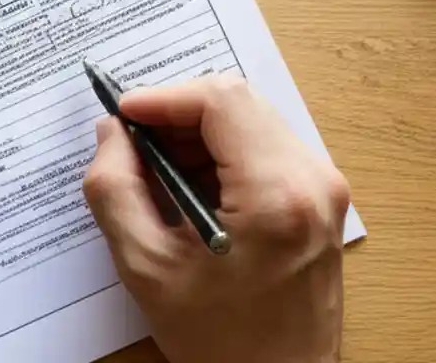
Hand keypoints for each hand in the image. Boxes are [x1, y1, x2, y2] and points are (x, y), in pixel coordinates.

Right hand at [82, 75, 350, 362]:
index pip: (221, 100)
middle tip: (132, 145)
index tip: (123, 116)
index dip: (163, 97)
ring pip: (252, 122)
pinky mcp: (321, 202)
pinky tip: (189, 190)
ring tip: (157, 174)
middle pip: (238, 104)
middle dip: (178, 116)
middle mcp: (312, 181)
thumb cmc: (221, 342)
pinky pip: (266, 150)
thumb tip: (112, 132)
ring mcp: (323, 190)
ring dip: (198, 136)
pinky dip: (222, 156)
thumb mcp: (146, 266)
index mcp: (276, 194)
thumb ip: (115, 188)